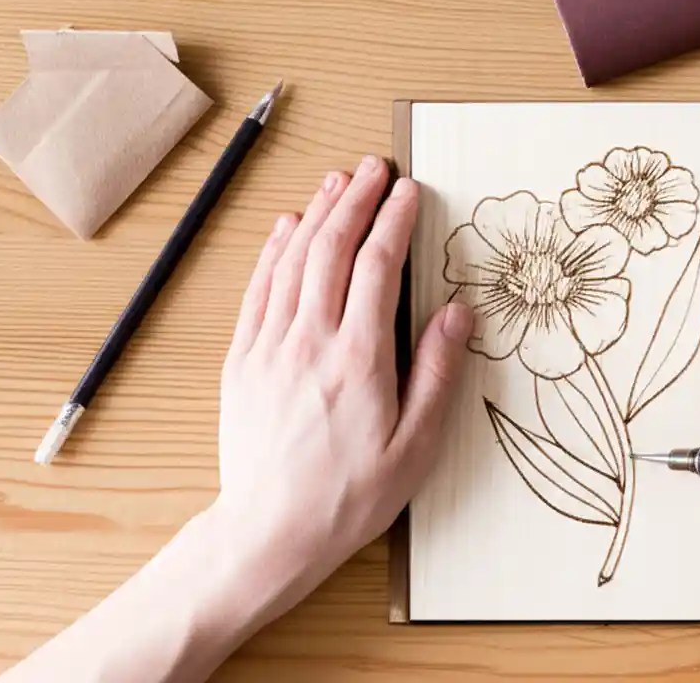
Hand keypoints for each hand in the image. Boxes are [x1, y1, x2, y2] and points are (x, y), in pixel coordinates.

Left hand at [215, 156, 471, 594]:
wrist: (270, 532)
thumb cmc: (349, 496)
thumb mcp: (415, 446)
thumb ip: (437, 373)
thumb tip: (456, 313)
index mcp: (359, 360)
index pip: (377, 267)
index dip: (393, 220)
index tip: (408, 190)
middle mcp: (310, 342)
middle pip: (331, 249)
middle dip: (355, 200)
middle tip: (374, 167)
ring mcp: (269, 347)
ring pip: (292, 260)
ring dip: (316, 214)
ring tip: (337, 182)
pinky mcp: (243, 360)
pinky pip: (258, 289)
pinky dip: (274, 251)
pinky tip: (286, 228)